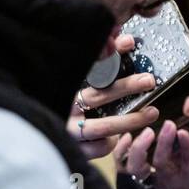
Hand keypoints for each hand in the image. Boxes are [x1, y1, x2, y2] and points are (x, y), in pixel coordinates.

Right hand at [70, 34, 159, 158]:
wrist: (36, 138)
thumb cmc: (68, 104)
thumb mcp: (79, 79)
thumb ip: (100, 58)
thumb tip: (125, 38)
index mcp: (61, 86)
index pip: (87, 67)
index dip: (109, 54)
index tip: (129, 42)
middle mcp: (61, 107)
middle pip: (96, 96)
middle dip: (126, 87)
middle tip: (149, 80)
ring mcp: (65, 130)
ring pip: (101, 127)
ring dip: (129, 120)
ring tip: (152, 112)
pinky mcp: (72, 150)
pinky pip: (97, 148)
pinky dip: (111, 142)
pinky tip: (118, 135)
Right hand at [114, 95, 188, 188]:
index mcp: (156, 167)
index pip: (127, 161)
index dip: (121, 148)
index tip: (125, 129)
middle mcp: (160, 175)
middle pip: (135, 163)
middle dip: (136, 145)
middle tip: (146, 128)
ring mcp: (175, 181)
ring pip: (159, 162)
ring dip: (163, 142)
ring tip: (169, 125)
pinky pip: (186, 165)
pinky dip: (185, 147)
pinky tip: (186, 133)